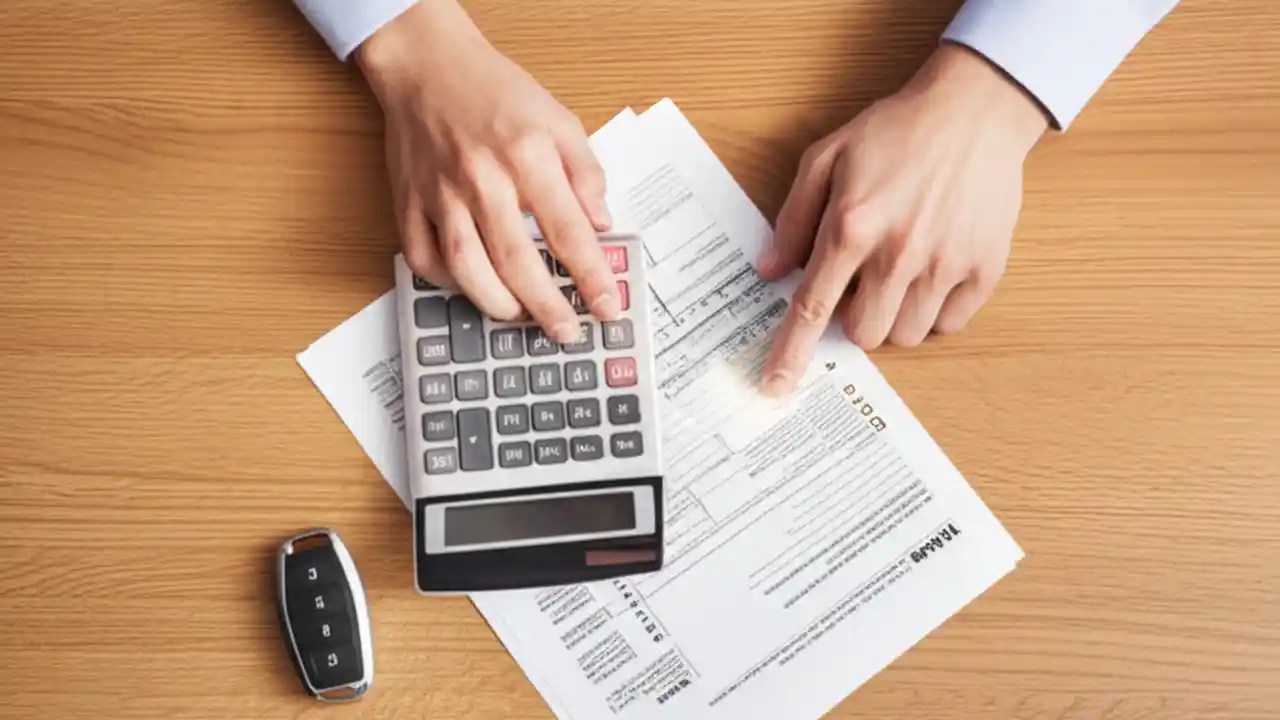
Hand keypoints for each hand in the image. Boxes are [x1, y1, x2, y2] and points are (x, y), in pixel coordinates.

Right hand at [357, 0, 618, 341]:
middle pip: (516, 261)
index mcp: (527, 154)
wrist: (426, 65)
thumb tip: (601, 224)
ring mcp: (439, 193)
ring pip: (466, 267)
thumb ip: (586, 172)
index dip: (591, 276)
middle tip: (566, 332)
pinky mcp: (408, 201)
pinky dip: (447, 284)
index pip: (567, 230)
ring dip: (496, 304)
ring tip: (521, 318)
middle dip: (546, 306)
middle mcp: (482, 177)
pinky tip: (471, 289)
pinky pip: (423, 258)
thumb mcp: (558, 119)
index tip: (607, 307)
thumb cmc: (495, 92)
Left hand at [758, 45, 1047, 394]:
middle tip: (864, 281)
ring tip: (902, 272)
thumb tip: (770, 271)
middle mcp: (898, 253)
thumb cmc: (895, 132)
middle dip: (855, 317)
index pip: (812, 307)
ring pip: (906, 336)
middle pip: (863, 333)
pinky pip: (949, 325)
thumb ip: (794, 219)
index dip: (791, 353)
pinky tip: (934, 270)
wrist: (974, 111)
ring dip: (895, 317)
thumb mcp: (826, 158)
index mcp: (852, 226)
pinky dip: (936, 310)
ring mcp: (945, 264)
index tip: (776, 386)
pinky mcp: (984, 269)